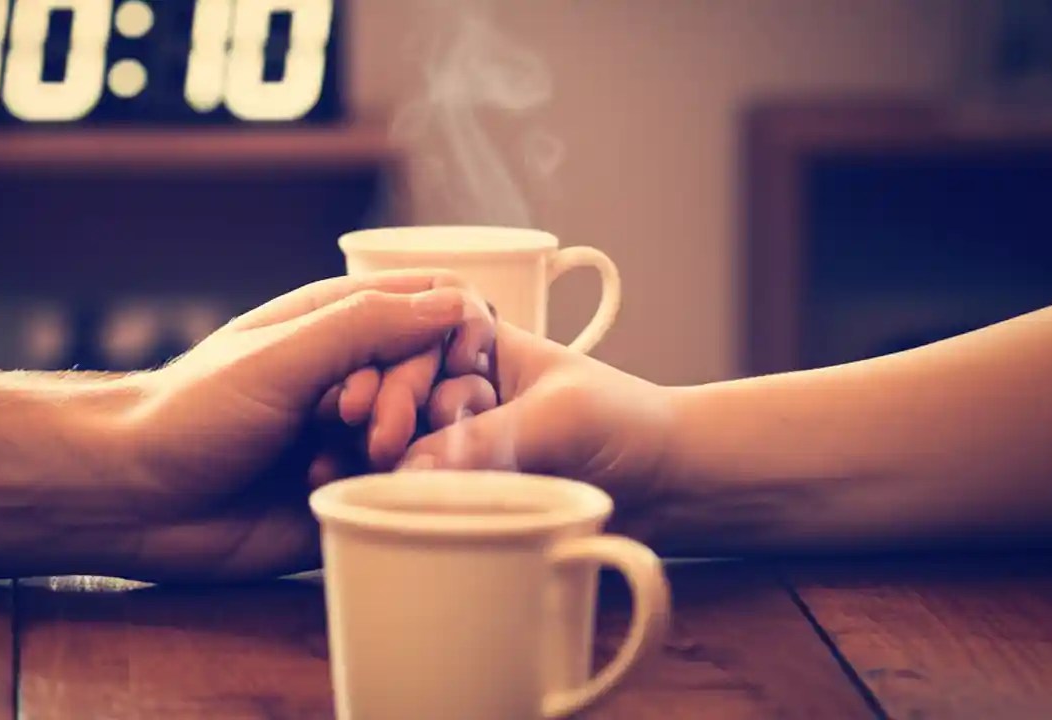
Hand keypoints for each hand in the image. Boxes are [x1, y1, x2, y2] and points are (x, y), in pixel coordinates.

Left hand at [112, 271, 494, 580]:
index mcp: (341, 323)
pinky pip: (405, 489)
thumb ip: (366, 326)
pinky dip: (387, 491)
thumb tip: (455, 305)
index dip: (451, 334)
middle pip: (441, 374)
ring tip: (334, 467)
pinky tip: (333, 495)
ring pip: (432, 435)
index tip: (433, 369)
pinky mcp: (352, 494)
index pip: (437, 308)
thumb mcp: (281, 356)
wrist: (133, 498)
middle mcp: (358, 376)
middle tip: (366, 429)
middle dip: (416, 400)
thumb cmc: (193, 411)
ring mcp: (357, 437)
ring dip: (400, 451)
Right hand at [401, 322, 675, 529]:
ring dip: (392, 458)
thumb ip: (488, 440)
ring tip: (381, 479)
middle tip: (383, 448)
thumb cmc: (627, 422)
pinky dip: (409, 495)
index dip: (394, 366)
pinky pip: (426, 487)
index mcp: (481, 343)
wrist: (673, 485)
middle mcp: (462, 385)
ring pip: (405, 441)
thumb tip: (412, 473)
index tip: (378, 401)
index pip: (415, 337)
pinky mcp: (469, 486)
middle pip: (399, 389)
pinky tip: (393, 503)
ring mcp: (462, 438)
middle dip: (387, 413)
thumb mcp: (558, 417)